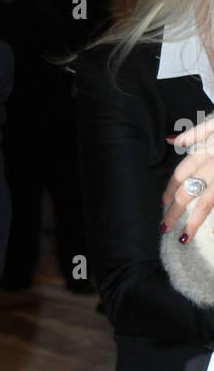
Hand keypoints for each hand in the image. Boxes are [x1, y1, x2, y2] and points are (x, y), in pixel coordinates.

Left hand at [162, 117, 213, 240]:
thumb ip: (194, 133)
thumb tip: (170, 140)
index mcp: (204, 152)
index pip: (179, 175)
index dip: (168, 191)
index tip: (162, 204)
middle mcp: (211, 166)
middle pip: (186, 193)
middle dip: (173, 212)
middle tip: (163, 227)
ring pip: (205, 203)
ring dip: (193, 222)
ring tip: (183, 238)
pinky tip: (213, 233)